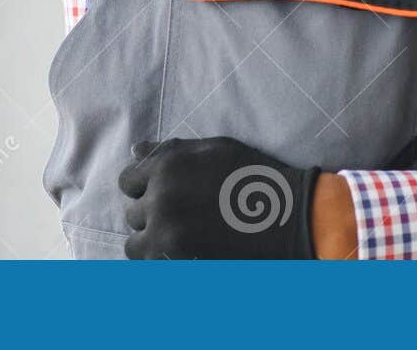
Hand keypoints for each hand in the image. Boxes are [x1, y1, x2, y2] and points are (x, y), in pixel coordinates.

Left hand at [117, 136, 318, 258]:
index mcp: (167, 167)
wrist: (289, 219)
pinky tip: (184, 255)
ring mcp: (168, 234)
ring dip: (153, 242)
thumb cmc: (252, 178)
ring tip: (181, 240)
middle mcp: (161, 199)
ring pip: (135, 245)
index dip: (145, 187)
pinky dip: (162, 263)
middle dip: (153, 215)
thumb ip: (170, 150)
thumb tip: (136, 153)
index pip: (128, 181)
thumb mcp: (214, 149)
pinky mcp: (179, 263)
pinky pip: (151, 267)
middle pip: (133, 214)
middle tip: (184, 217)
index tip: (165, 194)